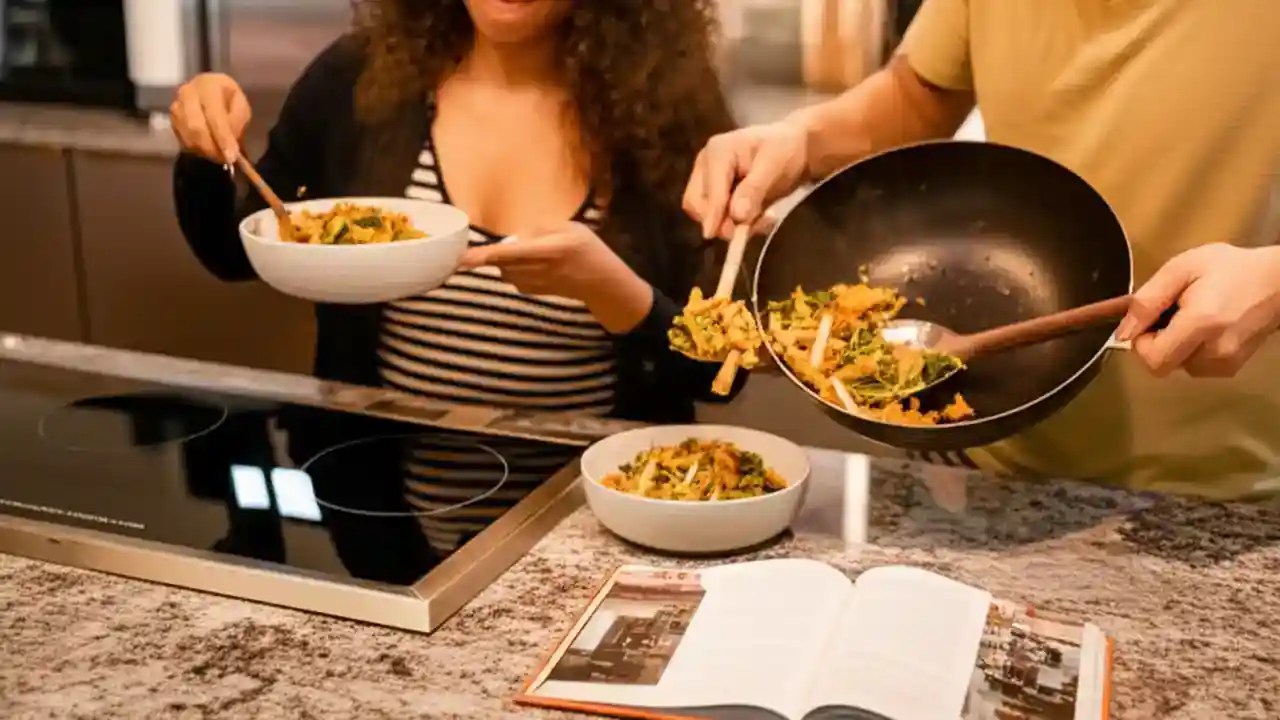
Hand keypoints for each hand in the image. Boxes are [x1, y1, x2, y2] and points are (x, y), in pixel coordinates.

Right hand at [170, 73, 251, 163]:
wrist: (207, 90)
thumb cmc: (227, 98)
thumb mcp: (240, 105)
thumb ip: (236, 121)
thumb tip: (229, 142)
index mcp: (208, 86)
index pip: (215, 116)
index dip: (223, 138)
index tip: (231, 157)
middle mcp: (187, 94)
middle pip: (196, 127)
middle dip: (212, 148)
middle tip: (226, 160)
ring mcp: (176, 106)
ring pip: (188, 136)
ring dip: (205, 151)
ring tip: (219, 156)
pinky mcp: (172, 119)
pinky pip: (182, 140)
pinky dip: (196, 149)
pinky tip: (207, 150)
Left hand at [458, 222, 653, 333]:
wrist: (601, 283)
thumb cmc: (588, 250)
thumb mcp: (569, 227)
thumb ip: (538, 229)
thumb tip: (511, 238)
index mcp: (548, 250)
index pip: (507, 253)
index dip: (481, 256)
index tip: (460, 259)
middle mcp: (537, 270)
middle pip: (500, 261)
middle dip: (500, 250)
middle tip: (526, 242)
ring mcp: (533, 284)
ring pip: (503, 268)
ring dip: (509, 259)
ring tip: (536, 253)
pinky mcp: (530, 291)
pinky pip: (511, 275)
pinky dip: (516, 267)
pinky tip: (538, 264)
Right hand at [683, 120, 809, 240]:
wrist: (794, 148)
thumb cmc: (785, 151)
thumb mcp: (775, 166)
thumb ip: (754, 189)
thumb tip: (737, 215)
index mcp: (717, 152)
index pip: (710, 189)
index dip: (712, 213)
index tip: (712, 234)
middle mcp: (705, 165)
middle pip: (696, 203)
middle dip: (721, 221)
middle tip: (753, 226)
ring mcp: (707, 180)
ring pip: (704, 214)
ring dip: (730, 225)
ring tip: (762, 219)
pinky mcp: (714, 195)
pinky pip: (715, 218)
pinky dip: (734, 225)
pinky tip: (757, 218)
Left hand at [1117, 243, 1279, 376]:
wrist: (1278, 281)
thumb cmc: (1230, 268)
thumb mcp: (1181, 268)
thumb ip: (1148, 300)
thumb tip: (1123, 334)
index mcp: (1201, 324)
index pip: (1153, 360)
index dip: (1141, 342)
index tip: (1149, 320)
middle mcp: (1215, 352)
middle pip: (1162, 365)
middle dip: (1156, 342)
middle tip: (1172, 313)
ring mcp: (1226, 364)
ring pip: (1177, 365)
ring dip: (1175, 345)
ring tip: (1193, 316)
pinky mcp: (1231, 368)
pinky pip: (1194, 365)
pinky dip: (1191, 350)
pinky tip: (1206, 327)